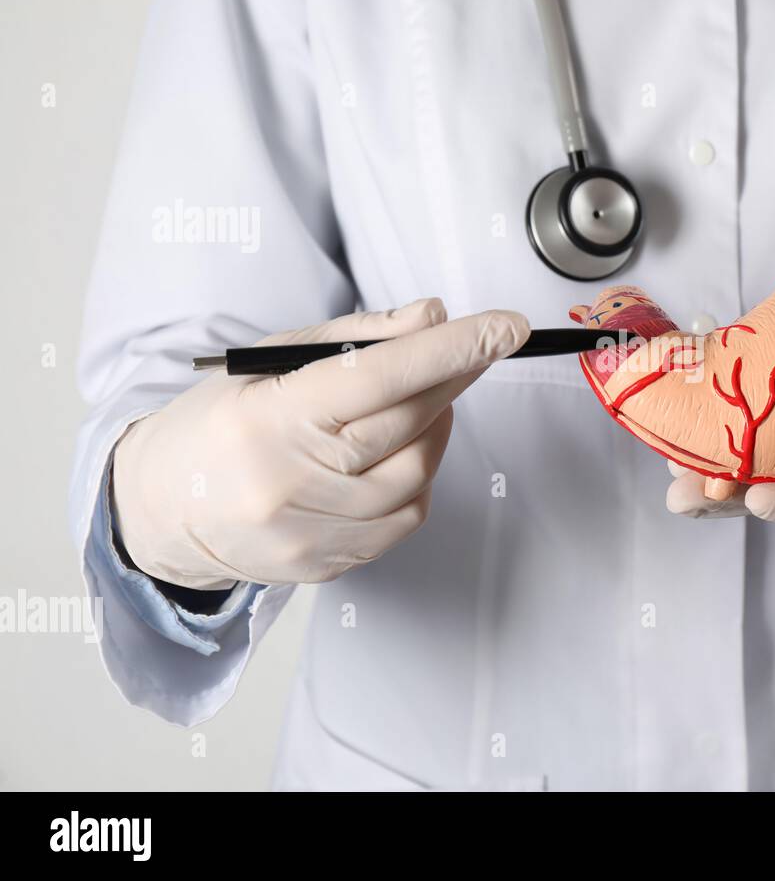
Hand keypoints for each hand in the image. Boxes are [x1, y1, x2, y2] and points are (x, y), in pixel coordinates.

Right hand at [112, 299, 528, 588]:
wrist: (160, 510)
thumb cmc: (218, 423)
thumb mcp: (269, 361)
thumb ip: (355, 339)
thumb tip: (433, 318)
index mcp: (269, 418)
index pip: (380, 377)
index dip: (452, 349)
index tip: (506, 327)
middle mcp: (289, 482)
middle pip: (408, 424)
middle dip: (455, 377)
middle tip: (477, 347)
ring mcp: (310, 532)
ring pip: (417, 473)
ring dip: (438, 427)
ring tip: (422, 400)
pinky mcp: (326, 564)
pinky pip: (405, 516)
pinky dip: (419, 475)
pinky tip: (400, 450)